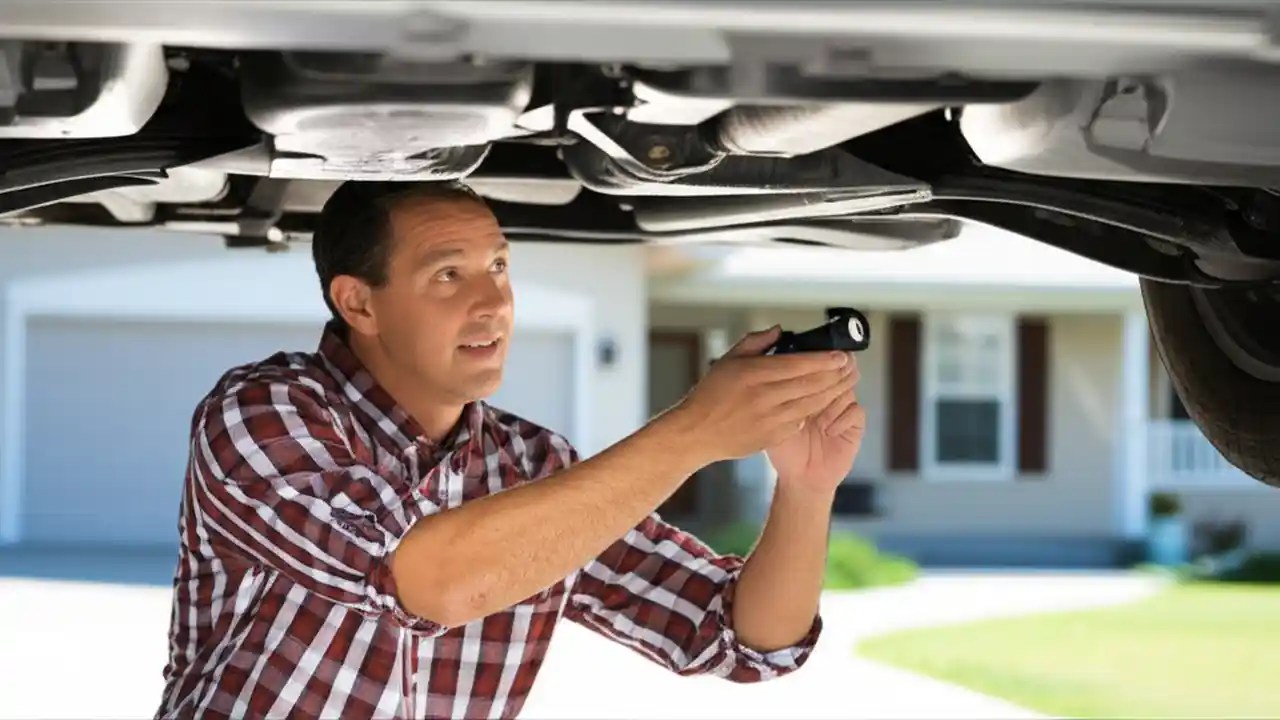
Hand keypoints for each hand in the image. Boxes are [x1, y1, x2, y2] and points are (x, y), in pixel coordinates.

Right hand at [667, 326, 852, 463]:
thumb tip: (780, 331)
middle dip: (833, 375)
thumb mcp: (729, 360)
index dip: (824, 360)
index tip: (841, 355)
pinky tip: (818, 404)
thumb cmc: (711, 394)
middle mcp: (764, 396)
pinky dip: (811, 411)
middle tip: (848, 367)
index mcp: (754, 373)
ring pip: (810, 404)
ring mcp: (769, 419)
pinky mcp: (771, 436)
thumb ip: (756, 342)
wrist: (697, 432)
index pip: (799, 364)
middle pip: (810, 384)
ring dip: (829, 393)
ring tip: (841, 384)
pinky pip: (799, 421)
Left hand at [766, 352, 864, 495]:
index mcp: (808, 391)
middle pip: (837, 373)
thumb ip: (778, 398)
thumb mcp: (774, 421)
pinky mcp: (854, 425)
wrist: (800, 478)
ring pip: (847, 389)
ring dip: (835, 398)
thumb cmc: (785, 449)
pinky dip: (843, 418)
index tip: (811, 363)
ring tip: (823, 413)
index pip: (817, 368)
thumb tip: (778, 373)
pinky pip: (855, 411)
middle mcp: (827, 396)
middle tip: (825, 379)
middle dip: (831, 374)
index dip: (817, 362)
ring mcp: (842, 409)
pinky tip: (829, 431)